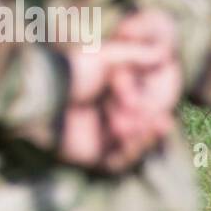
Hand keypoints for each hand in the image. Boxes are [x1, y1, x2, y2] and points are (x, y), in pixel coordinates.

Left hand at [60, 11, 180, 172]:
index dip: (150, 105)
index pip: (134, 105)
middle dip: (151, 123)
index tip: (165, 103)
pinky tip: (142, 139)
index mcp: (102, 96)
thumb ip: (133, 54)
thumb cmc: (71, 73)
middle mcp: (101, 118)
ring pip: (130, 143)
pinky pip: (119, 159)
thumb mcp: (104, 56)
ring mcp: (97, 138)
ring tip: (158, 126)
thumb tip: (162, 50)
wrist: (44, 97)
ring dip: (145, 135)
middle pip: (135, 126)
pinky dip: (133, 150)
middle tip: (166, 121)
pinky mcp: (93, 155)